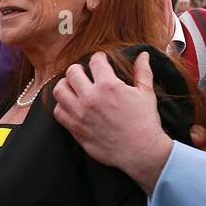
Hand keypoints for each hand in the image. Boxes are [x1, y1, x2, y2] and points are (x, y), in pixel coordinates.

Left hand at [53, 50, 172, 193]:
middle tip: (83, 73)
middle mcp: (91, 98)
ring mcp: (81, 114)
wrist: (141, 151)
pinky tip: (71, 105)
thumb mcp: (146, 94)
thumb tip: (143, 55)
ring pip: (59, 91)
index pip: (95, 61)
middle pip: (72, 72)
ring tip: (72, 87)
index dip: (98, 58)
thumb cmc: (145, 122)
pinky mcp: (76, 129)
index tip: (100, 61)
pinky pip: (58, 112)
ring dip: (65, 86)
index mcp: (109, 86)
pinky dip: (62, 106)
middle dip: (78, 69)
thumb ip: (142, 72)